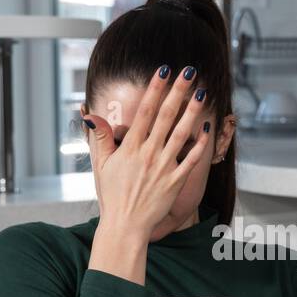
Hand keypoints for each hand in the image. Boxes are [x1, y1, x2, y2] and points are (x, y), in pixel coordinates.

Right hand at [81, 64, 211, 239]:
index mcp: (131, 147)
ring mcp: (164, 167)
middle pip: (166, 116)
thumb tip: (90, 113)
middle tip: (189, 71)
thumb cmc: (112, 195)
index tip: (164, 70)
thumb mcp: (101, 164)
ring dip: (193, 111)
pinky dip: (200, 144)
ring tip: (202, 93)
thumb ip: (101, 137)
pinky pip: (191, 160)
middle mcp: (149, 154)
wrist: (125, 225)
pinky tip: (206, 128)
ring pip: (182, 133)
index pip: (144, 111)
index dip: (155, 89)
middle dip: (178, 91)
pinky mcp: (176, 182)